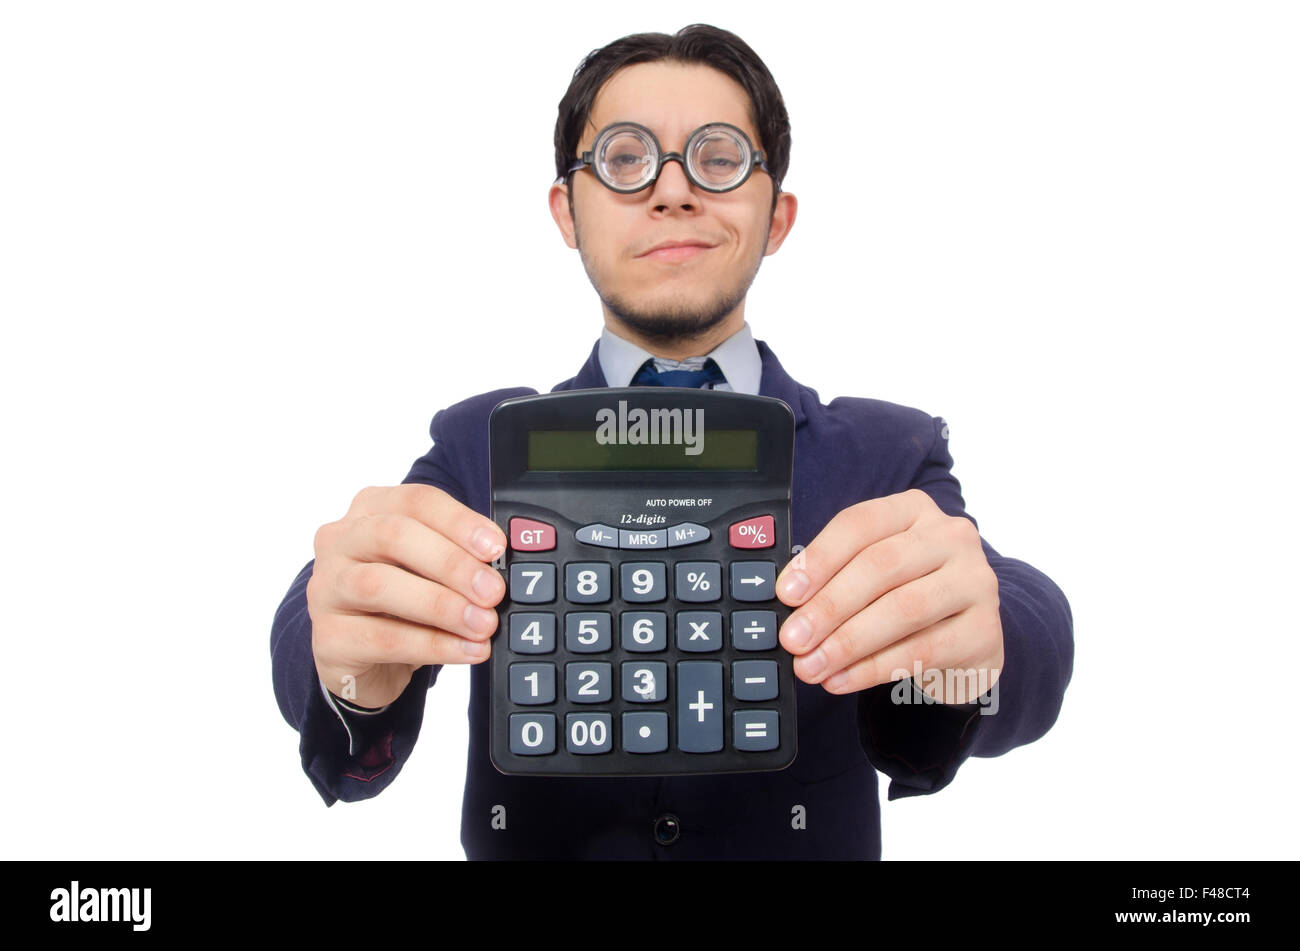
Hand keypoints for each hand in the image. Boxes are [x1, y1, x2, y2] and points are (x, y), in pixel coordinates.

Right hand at [307, 484, 506, 708]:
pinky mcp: (327, 637)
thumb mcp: (430, 570)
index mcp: (371, 510)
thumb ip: (459, 557)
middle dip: (451, 563)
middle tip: (493, 591)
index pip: (415, 501)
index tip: (496, 547)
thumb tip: (502, 565)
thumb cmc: (402, 601)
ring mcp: (326, 588)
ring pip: (380, 586)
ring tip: (483, 624)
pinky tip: (466, 650)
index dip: (459, 521)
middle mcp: (341, 541)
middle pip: (393, 535)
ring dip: (441, 606)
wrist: (363, 658)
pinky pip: (381, 638)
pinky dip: (432, 645)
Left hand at [776, 489, 1002, 702]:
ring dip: (848, 642)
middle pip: (880, 566)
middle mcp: (950, 537)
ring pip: (903, 609)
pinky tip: (842, 679)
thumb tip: (788, 602)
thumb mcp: (874, 575)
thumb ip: (836, 576)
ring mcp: (976, 580)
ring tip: (812, 666)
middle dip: (829, 606)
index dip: (819, 558)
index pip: (860, 524)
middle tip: (794, 639)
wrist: (968, 638)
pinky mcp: (986, 629)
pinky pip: (923, 650)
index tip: (786, 594)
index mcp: (914, 510)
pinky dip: (874, 668)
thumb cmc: (907, 597)